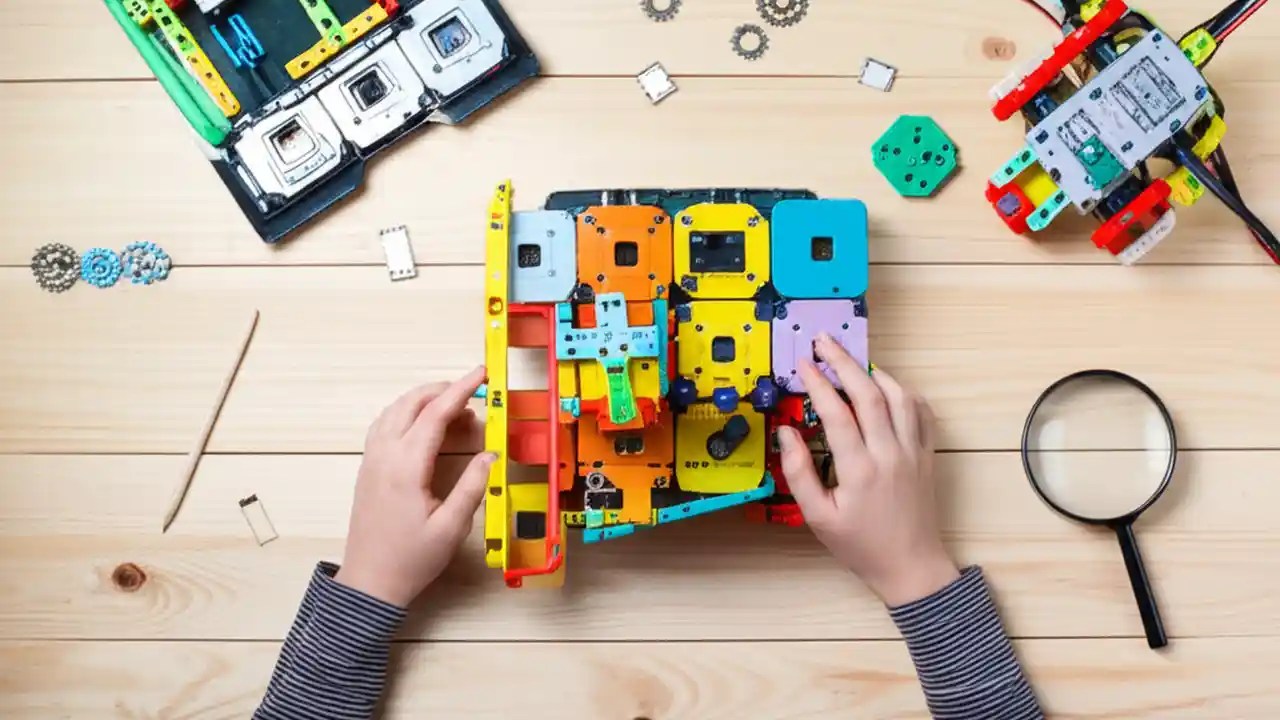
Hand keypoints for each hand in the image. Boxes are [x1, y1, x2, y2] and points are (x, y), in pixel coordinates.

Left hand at [334, 367, 494, 606]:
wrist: (369, 582)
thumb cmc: (411, 559)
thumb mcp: (451, 527)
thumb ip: (472, 487)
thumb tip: (490, 454)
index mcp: (406, 466)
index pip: (436, 413)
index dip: (461, 389)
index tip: (482, 373)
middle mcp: (384, 455)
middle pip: (411, 403)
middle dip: (443, 389)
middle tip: (474, 393)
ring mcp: (371, 460)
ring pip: (395, 410)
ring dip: (423, 400)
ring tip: (455, 410)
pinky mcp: (367, 468)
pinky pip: (384, 425)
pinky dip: (407, 414)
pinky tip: (424, 426)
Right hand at [777, 334, 958, 606]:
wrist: (911, 566)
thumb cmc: (862, 546)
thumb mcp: (819, 518)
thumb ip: (799, 473)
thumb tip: (786, 433)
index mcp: (860, 470)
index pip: (837, 414)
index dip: (818, 384)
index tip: (803, 364)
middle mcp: (891, 454)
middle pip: (869, 393)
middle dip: (844, 362)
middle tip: (823, 343)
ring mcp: (914, 452)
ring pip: (900, 396)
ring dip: (875, 373)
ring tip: (853, 361)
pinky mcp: (928, 455)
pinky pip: (921, 412)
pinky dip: (904, 392)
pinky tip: (888, 387)